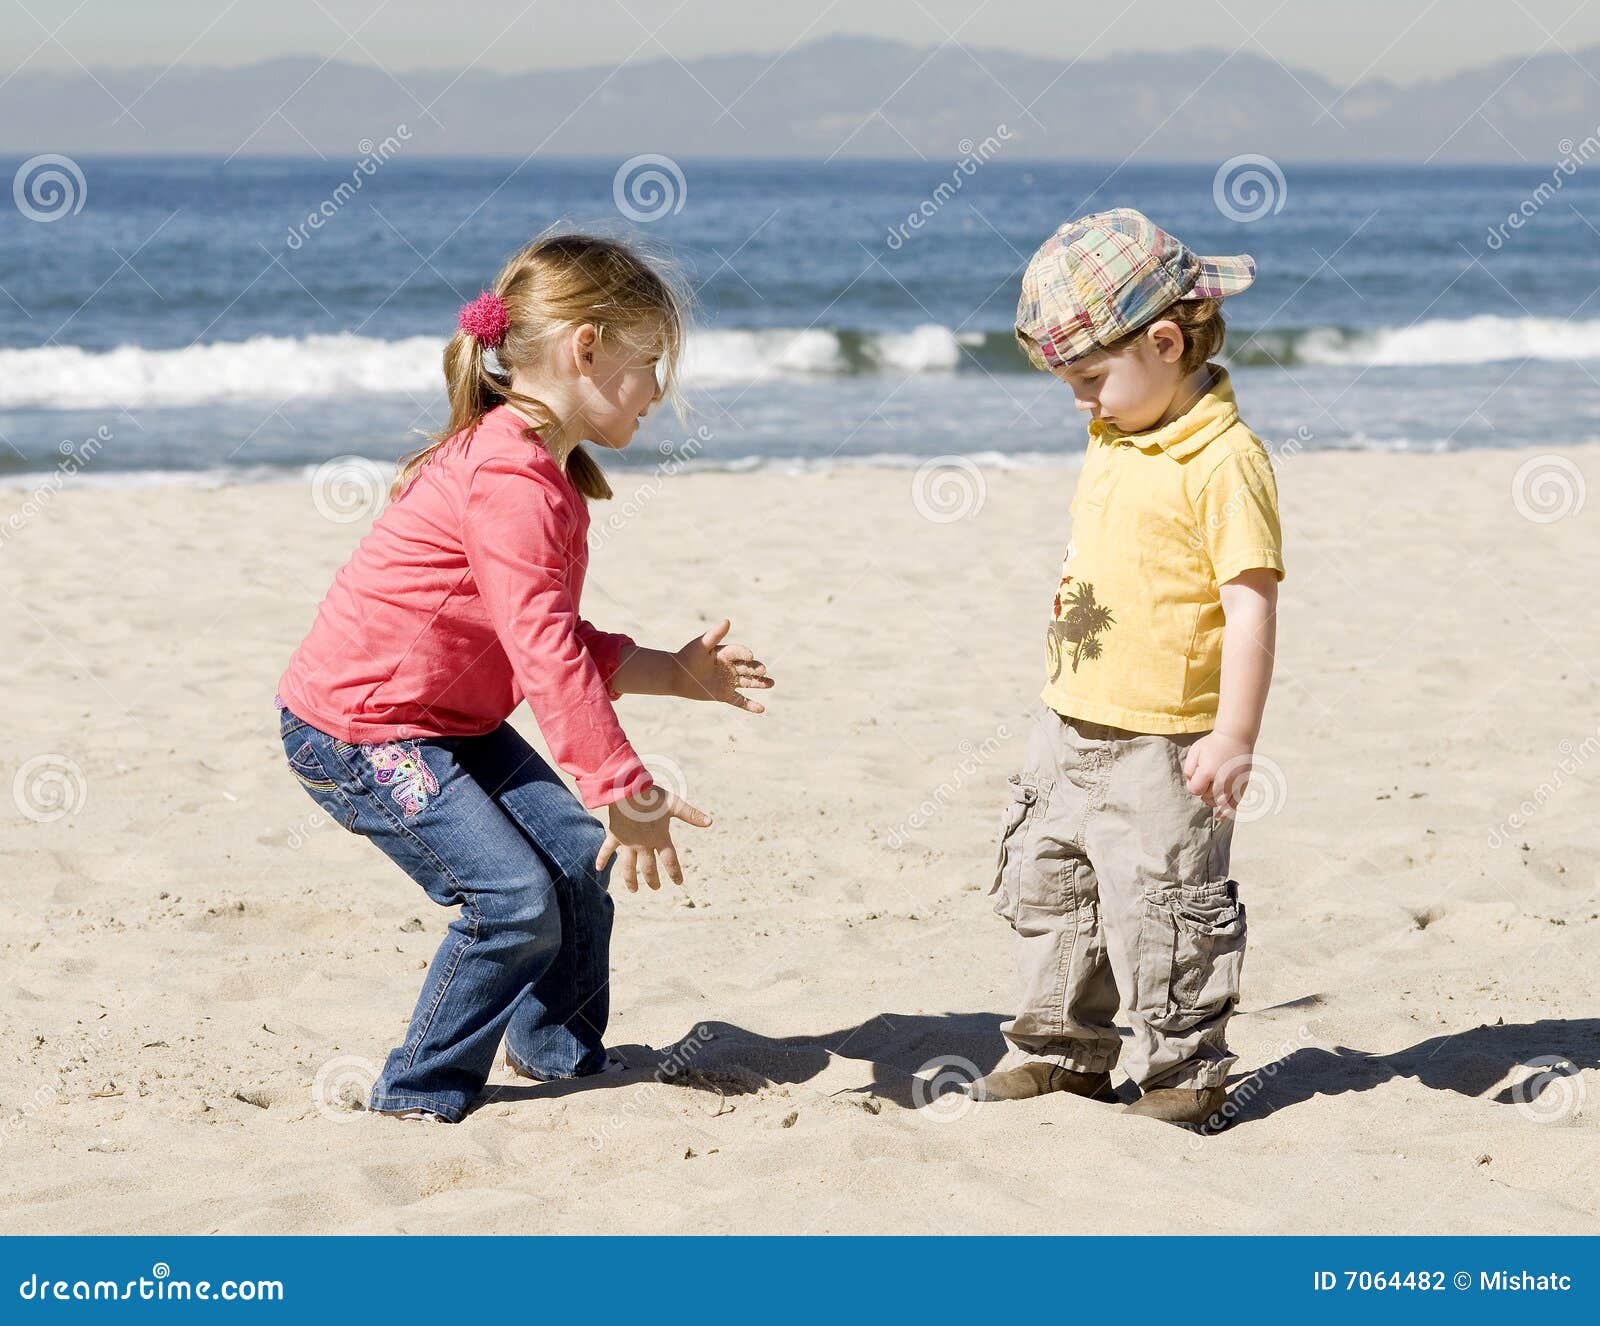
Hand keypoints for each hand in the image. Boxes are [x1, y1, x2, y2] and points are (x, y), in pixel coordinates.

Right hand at [594, 785, 712, 891]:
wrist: (627, 789)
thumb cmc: (652, 795)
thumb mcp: (674, 804)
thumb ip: (692, 815)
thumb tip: (711, 822)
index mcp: (660, 838)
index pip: (670, 860)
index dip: (675, 872)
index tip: (678, 882)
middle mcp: (644, 844)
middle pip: (649, 868)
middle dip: (653, 879)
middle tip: (656, 887)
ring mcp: (628, 842)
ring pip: (629, 867)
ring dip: (631, 879)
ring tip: (634, 890)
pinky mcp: (615, 835)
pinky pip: (607, 850)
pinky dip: (602, 859)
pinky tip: (598, 869)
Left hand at [673, 619, 773, 712]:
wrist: (675, 676)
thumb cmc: (687, 657)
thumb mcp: (702, 645)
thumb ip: (715, 634)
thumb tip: (727, 621)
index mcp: (726, 653)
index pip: (740, 652)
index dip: (745, 654)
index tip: (750, 656)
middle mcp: (730, 667)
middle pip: (748, 667)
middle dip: (756, 669)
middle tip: (763, 671)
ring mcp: (729, 681)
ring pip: (748, 683)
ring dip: (760, 683)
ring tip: (771, 683)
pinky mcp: (725, 695)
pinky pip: (740, 701)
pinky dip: (751, 705)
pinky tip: (762, 709)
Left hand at [1182, 730, 1254, 818]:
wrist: (1236, 736)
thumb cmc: (1213, 743)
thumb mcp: (1195, 751)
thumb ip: (1189, 769)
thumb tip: (1192, 785)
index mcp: (1208, 772)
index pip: (1195, 790)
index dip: (1193, 784)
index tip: (1196, 775)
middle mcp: (1222, 780)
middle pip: (1206, 797)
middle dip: (1203, 790)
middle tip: (1206, 777)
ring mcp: (1234, 784)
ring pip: (1219, 802)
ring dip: (1212, 799)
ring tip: (1212, 788)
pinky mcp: (1242, 785)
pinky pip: (1235, 803)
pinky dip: (1226, 812)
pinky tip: (1219, 817)